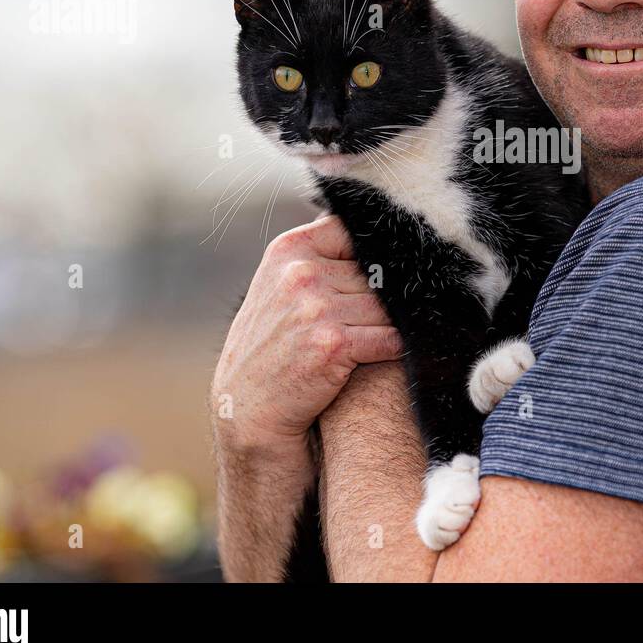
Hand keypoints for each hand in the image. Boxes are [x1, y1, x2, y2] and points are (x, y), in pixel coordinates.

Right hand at [211, 214, 402, 460]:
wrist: (248, 410)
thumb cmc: (271, 349)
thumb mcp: (281, 289)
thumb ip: (321, 259)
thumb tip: (379, 237)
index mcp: (289, 251)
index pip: (355, 231)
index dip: (375, 253)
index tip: (382, 271)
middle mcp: (301, 273)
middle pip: (378, 274)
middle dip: (382, 299)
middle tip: (370, 323)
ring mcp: (317, 308)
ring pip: (388, 308)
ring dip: (388, 327)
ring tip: (370, 343)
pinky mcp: (334, 344)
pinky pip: (391, 338)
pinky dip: (394, 350)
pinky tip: (381, 359)